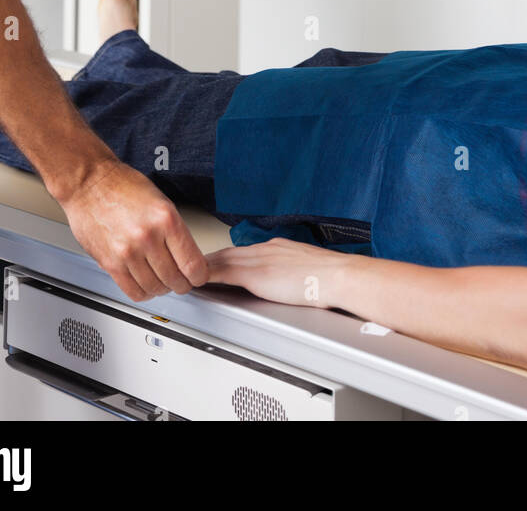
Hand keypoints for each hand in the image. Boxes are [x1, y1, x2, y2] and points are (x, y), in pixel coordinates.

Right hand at [60, 158, 208, 301]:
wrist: (89, 182)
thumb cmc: (122, 186)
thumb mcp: (160, 201)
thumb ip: (174, 229)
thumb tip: (186, 256)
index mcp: (166, 219)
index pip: (193, 264)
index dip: (199, 275)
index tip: (198, 275)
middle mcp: (148, 237)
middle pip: (175, 280)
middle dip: (182, 283)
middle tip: (181, 279)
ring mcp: (128, 252)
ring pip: (155, 288)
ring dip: (162, 288)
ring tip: (161, 279)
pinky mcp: (110, 263)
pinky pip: (133, 291)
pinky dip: (143, 292)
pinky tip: (145, 283)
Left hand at [206, 237, 346, 309]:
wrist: (338, 275)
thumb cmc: (331, 276)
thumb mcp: (307, 266)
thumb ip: (293, 269)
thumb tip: (293, 279)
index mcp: (278, 247)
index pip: (245, 251)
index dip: (228, 256)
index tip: (216, 260)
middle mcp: (266, 248)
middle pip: (229, 252)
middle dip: (210, 258)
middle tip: (192, 263)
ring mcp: (260, 260)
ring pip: (223, 260)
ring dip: (205, 265)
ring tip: (188, 271)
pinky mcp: (257, 274)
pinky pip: (225, 273)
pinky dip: (209, 275)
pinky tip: (198, 280)